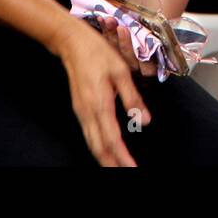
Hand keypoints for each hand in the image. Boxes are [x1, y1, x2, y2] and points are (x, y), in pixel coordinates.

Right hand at [51, 17, 150, 166]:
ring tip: (116, 168)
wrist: (71, 43)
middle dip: (111, 164)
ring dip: (103, 159)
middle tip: (126, 173)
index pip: (112, 139)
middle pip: (99, 148)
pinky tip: (104, 152)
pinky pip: (88, 135)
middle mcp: (88, 112)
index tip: (132, 168)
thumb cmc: (98, 53)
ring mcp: (81, 112)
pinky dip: (97, 148)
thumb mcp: (121, 71)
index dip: (122, 157)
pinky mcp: (79, 109)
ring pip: (91, 144)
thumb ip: (132, 98)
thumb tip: (145, 121)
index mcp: (100, 104)